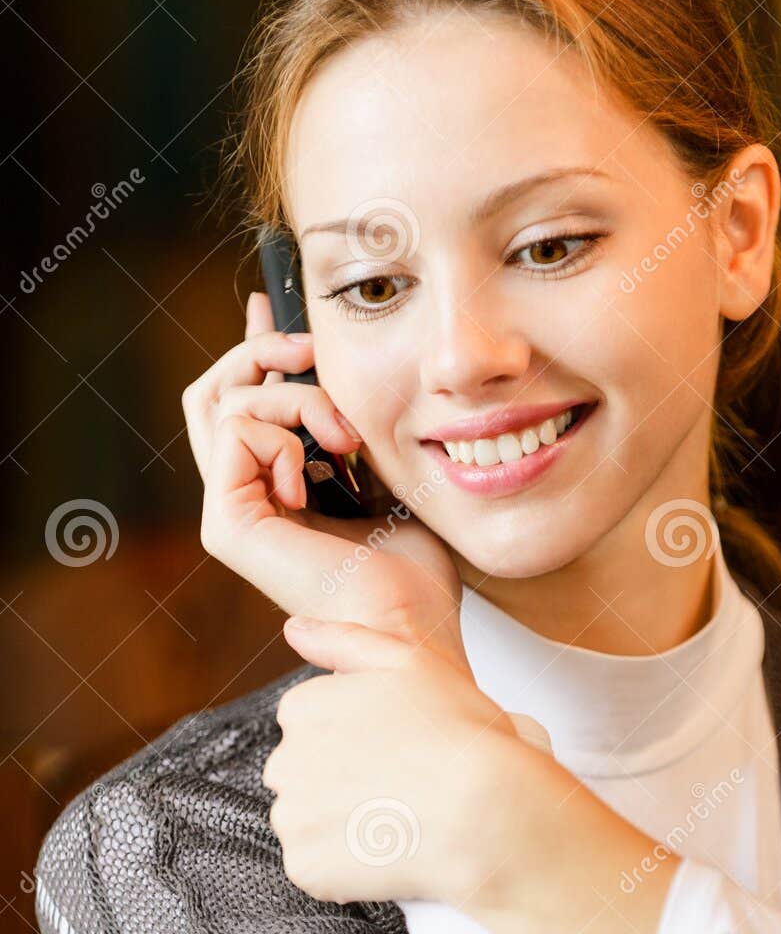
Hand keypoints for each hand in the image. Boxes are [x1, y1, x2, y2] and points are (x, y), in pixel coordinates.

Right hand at [182, 291, 464, 666]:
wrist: (414, 626)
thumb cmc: (414, 574)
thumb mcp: (387, 480)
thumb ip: (354, 435)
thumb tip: (342, 377)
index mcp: (273, 497)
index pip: (237, 409)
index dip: (250, 353)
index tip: (268, 307)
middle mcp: (241, 505)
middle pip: (212, 395)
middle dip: (259, 351)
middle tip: (307, 346)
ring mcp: (228, 516)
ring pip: (230, 402)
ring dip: (298, 400)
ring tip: (348, 441)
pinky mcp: (226, 525)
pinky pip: (236, 429)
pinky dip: (287, 432)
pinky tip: (323, 472)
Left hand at [261, 615, 523, 905]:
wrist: (486, 816)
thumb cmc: (462, 734)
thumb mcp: (412, 663)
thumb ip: (345, 640)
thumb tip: (294, 630)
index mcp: (303, 708)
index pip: (310, 726)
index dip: (358, 741)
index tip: (396, 751)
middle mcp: (284, 760)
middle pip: (304, 774)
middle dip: (340, 783)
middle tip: (400, 790)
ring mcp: (292, 817)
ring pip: (309, 823)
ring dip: (343, 827)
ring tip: (399, 823)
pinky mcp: (305, 867)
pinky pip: (317, 869)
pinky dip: (346, 870)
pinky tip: (390, 855)